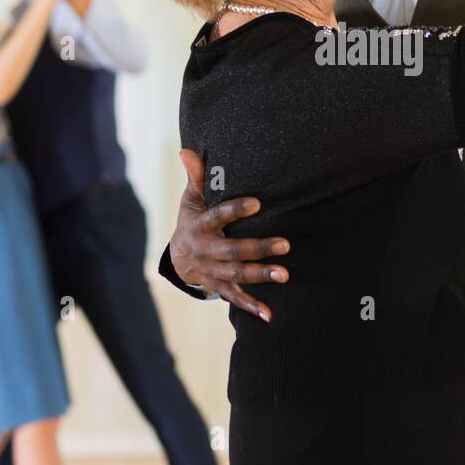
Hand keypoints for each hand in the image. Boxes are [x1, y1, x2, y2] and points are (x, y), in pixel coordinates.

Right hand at [168, 148, 288, 321]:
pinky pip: (235, 297)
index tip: (258, 203)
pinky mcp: (219, 286)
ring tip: (285, 274)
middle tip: (285, 244)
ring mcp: (212, 272)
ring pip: (237, 275)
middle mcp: (206, 251)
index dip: (236, 210)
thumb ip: (196, 178)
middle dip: (258, 248)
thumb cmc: (192, 221)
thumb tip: (187, 150)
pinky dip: (251, 307)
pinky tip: (270, 314)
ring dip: (261, 275)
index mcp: (199, 227)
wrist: (178, 259)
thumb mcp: (191, 200)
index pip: (217, 217)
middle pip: (232, 251)